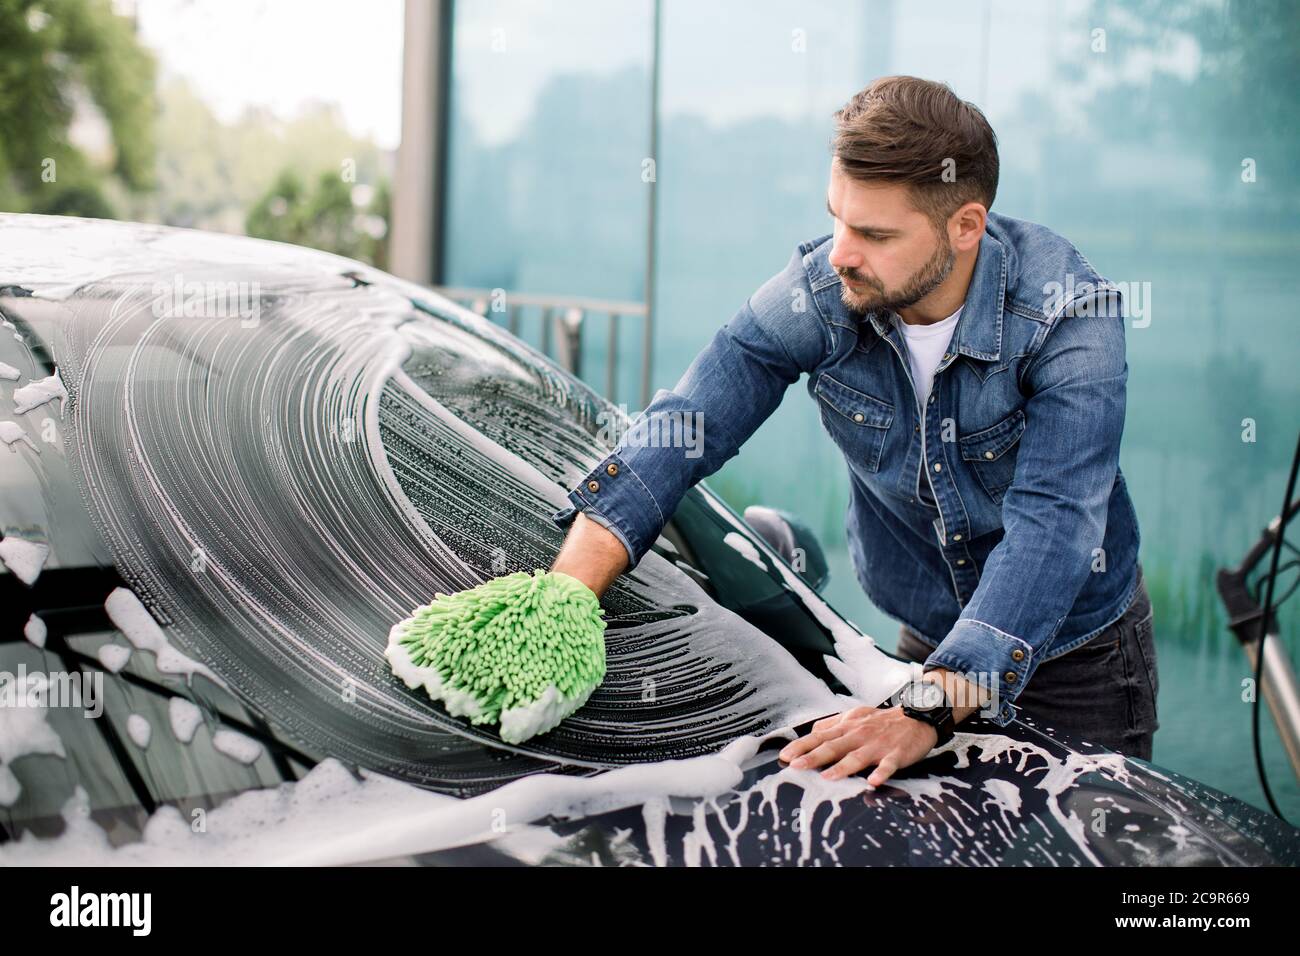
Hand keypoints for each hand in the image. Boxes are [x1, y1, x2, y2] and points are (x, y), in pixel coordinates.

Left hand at [777, 706, 940, 789]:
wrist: (917, 715)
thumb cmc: (882, 720)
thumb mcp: (855, 716)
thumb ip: (833, 724)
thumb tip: (812, 731)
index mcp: (848, 726)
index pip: (819, 736)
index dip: (801, 746)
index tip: (785, 755)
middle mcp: (859, 734)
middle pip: (833, 746)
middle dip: (813, 757)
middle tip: (796, 766)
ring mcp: (878, 745)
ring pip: (857, 756)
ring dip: (842, 767)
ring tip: (827, 776)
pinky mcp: (896, 754)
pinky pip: (888, 765)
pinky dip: (881, 773)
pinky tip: (873, 781)